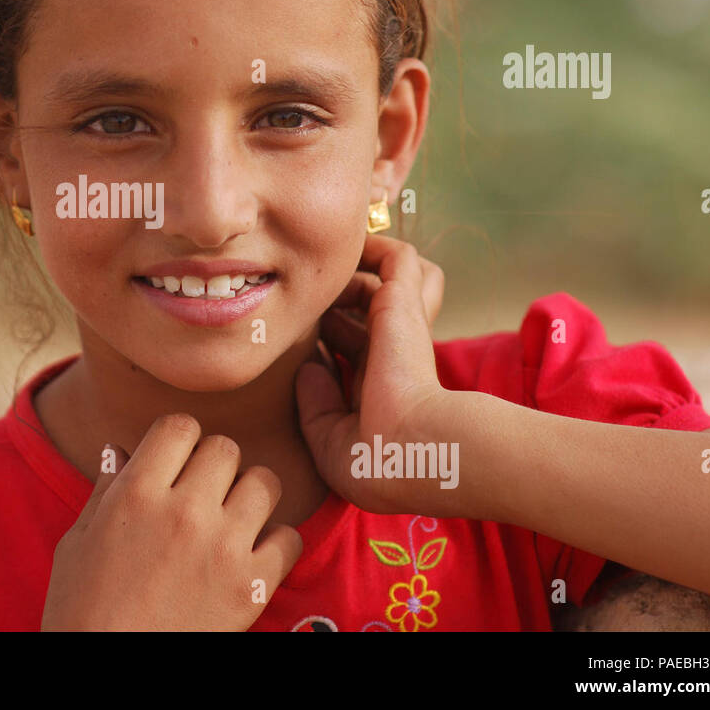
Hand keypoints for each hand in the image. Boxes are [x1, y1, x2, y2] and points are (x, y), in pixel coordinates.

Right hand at [41, 414, 302, 630]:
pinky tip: (252, 556)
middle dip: (214, 465)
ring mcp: (222, 548)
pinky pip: (290, 538)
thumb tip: (120, 451)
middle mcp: (183, 511)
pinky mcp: (251, 587)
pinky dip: (276, 544)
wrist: (107, 672)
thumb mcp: (77, 543)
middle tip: (203, 493)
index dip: (179, 440)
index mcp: (136, 494)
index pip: (180, 426)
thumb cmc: (83, 610)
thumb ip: (105, 491)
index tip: (176, 461)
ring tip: (232, 519)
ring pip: (265, 482)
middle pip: (226, 448)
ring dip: (250, 496)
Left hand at [294, 233, 459, 516]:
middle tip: (306, 297)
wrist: (410, 451)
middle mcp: (389, 352)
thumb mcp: (329, 441)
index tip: (299, 332)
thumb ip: (314, 403)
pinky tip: (349, 252)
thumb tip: (310, 364)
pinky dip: (377, 247)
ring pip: (395, 277)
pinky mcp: (403, 302)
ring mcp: (399, 326)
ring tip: (331, 273)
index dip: (327, 333)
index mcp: (375, 386)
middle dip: (337, 296)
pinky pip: (399, 257)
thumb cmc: (374, 462)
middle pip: (370, 307)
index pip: (352, 344)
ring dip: (363, 269)